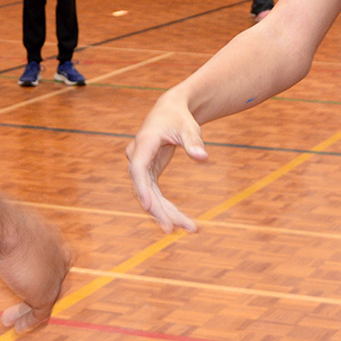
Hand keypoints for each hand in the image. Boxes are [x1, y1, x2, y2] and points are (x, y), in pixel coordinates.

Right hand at [0, 205, 71, 332]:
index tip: (26, 278)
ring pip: (46, 298)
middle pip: (53, 279)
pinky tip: (17, 327)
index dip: (44, 270)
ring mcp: (55, 276)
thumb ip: (5, 232)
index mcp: (51, 237)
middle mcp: (59, 255)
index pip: (56, 257)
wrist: (4, 231)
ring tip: (10, 319)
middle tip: (22, 299)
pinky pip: (40, 313)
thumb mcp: (5, 224)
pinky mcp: (47, 293)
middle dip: (36, 290)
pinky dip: (29, 321)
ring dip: (28, 310)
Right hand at [125, 92, 206, 233]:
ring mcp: (141, 166)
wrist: (171, 110)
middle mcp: (137, 156)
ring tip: (189, 228)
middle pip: (144, 188)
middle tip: (173, 229)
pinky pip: (155, 194)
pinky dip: (166, 208)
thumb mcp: (189, 127)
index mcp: (144, 143)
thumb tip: (203, 158)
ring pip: (149, 195)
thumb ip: (194, 142)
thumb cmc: (179, 117)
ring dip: (165, 213)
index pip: (138, 169)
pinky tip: (180, 221)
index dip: (141, 188)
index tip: (147, 207)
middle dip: (158, 210)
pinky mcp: (148, 173)